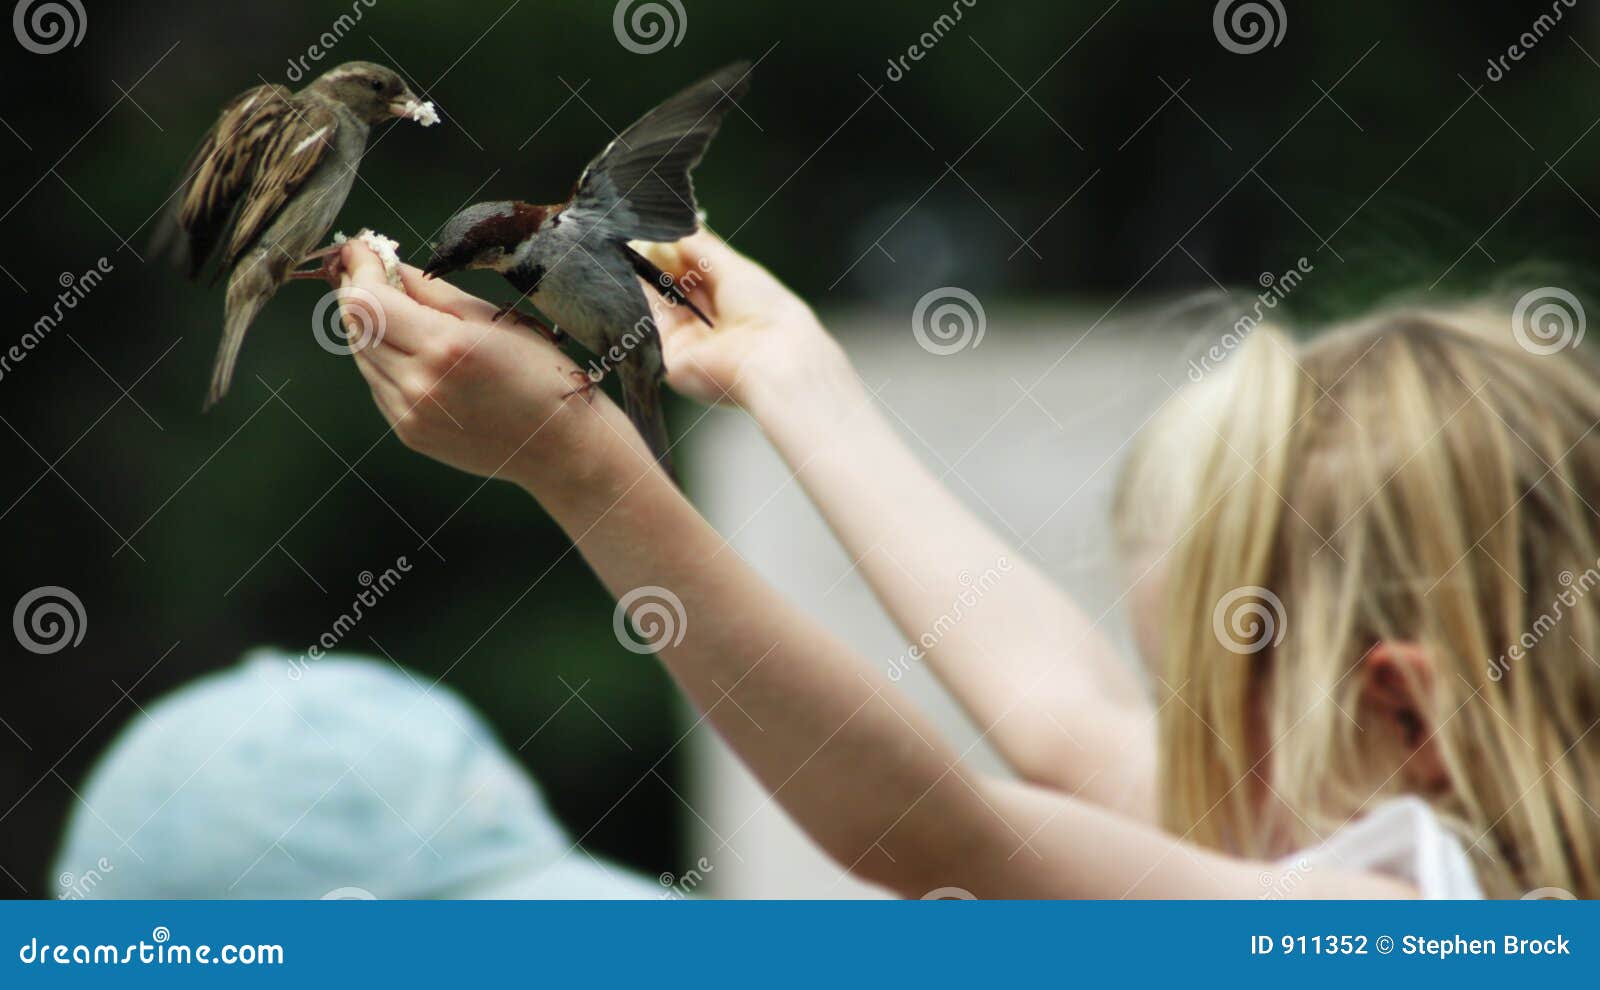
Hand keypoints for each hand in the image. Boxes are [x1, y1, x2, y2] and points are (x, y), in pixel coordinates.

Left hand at [335, 242, 631, 492]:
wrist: (558, 445)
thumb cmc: (539, 375)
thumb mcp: (492, 318)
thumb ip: (433, 292)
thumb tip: (392, 268)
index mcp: (444, 347)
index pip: (370, 300)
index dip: (359, 267)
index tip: (360, 247)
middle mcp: (419, 384)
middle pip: (357, 325)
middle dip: (356, 289)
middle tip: (367, 267)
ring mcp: (409, 413)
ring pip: (362, 355)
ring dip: (368, 324)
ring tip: (388, 304)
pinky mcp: (408, 433)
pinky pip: (377, 383)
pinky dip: (381, 357)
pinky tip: (404, 346)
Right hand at [633, 231, 848, 408]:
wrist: (768, 358)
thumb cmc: (765, 310)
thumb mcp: (735, 267)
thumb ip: (703, 248)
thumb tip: (678, 232)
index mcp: (733, 302)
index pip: (697, 274)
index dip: (678, 253)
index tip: (659, 232)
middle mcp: (710, 324)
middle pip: (675, 288)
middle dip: (660, 263)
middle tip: (644, 238)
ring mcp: (689, 341)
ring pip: (660, 304)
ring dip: (648, 278)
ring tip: (638, 251)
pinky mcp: (669, 358)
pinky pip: (650, 323)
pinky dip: (642, 298)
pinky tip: (636, 273)